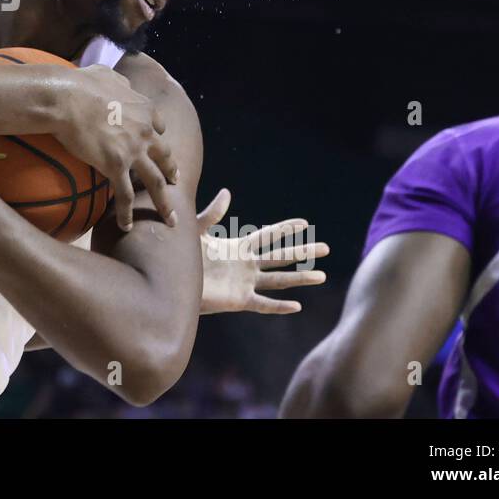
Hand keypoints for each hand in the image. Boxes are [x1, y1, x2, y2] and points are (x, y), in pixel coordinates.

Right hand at [50, 65, 177, 231]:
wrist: (67, 99)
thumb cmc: (81, 84)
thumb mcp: (107, 74)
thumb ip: (118, 81)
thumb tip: (118, 81)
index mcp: (145, 108)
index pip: (159, 126)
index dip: (158, 135)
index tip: (157, 141)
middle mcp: (145, 131)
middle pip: (165, 156)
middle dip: (172, 170)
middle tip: (175, 180)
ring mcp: (133, 151)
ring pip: (155, 182)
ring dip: (164, 203)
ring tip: (170, 219)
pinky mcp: (116, 167)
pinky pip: (126, 196)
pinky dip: (127, 213)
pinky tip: (127, 226)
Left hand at [195, 188, 329, 314]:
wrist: (172, 282)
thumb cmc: (183, 256)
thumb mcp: (197, 231)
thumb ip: (212, 214)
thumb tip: (226, 192)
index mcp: (239, 247)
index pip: (267, 235)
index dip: (285, 228)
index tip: (304, 222)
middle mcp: (247, 265)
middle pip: (281, 256)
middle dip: (303, 252)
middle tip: (326, 248)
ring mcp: (245, 283)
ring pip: (279, 280)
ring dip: (300, 278)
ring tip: (322, 276)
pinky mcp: (239, 300)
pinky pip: (263, 304)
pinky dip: (279, 306)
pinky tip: (296, 306)